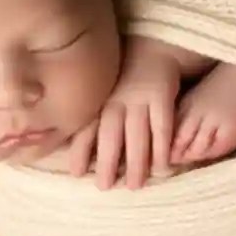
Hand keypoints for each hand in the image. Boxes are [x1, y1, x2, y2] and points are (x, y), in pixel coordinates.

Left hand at [69, 39, 180, 189]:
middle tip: (105, 187)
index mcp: (99, 100)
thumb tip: (72, 145)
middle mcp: (116, 100)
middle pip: (111, 136)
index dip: (81, 150)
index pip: (87, 127)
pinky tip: (163, 167)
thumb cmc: (125, 76)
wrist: (155, 48)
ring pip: (137, 135)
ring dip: (136, 163)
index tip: (76, 173)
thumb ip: (92, 113)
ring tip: (134, 186)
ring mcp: (140, 98)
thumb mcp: (103, 89)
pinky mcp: (162, 98)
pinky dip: (162, 149)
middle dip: (107, 163)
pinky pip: (162, 127)